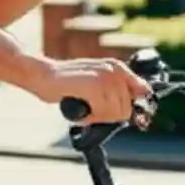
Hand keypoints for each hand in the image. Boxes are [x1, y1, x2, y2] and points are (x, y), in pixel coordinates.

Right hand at [26, 56, 151, 123]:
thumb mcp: (97, 83)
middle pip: (126, 108)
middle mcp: (114, 69)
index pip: (142, 92)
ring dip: (99, 117)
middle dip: (109, 116)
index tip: (119, 115)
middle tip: (92, 112)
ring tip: (85, 109)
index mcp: (117, 67)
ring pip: (115, 112)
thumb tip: (142, 101)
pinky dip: (90, 117)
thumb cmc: (67, 84)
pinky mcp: (93, 85)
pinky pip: (102, 113)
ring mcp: (104, 76)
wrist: (42, 76)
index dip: (131, 108)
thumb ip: (118, 90)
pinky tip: (80, 110)